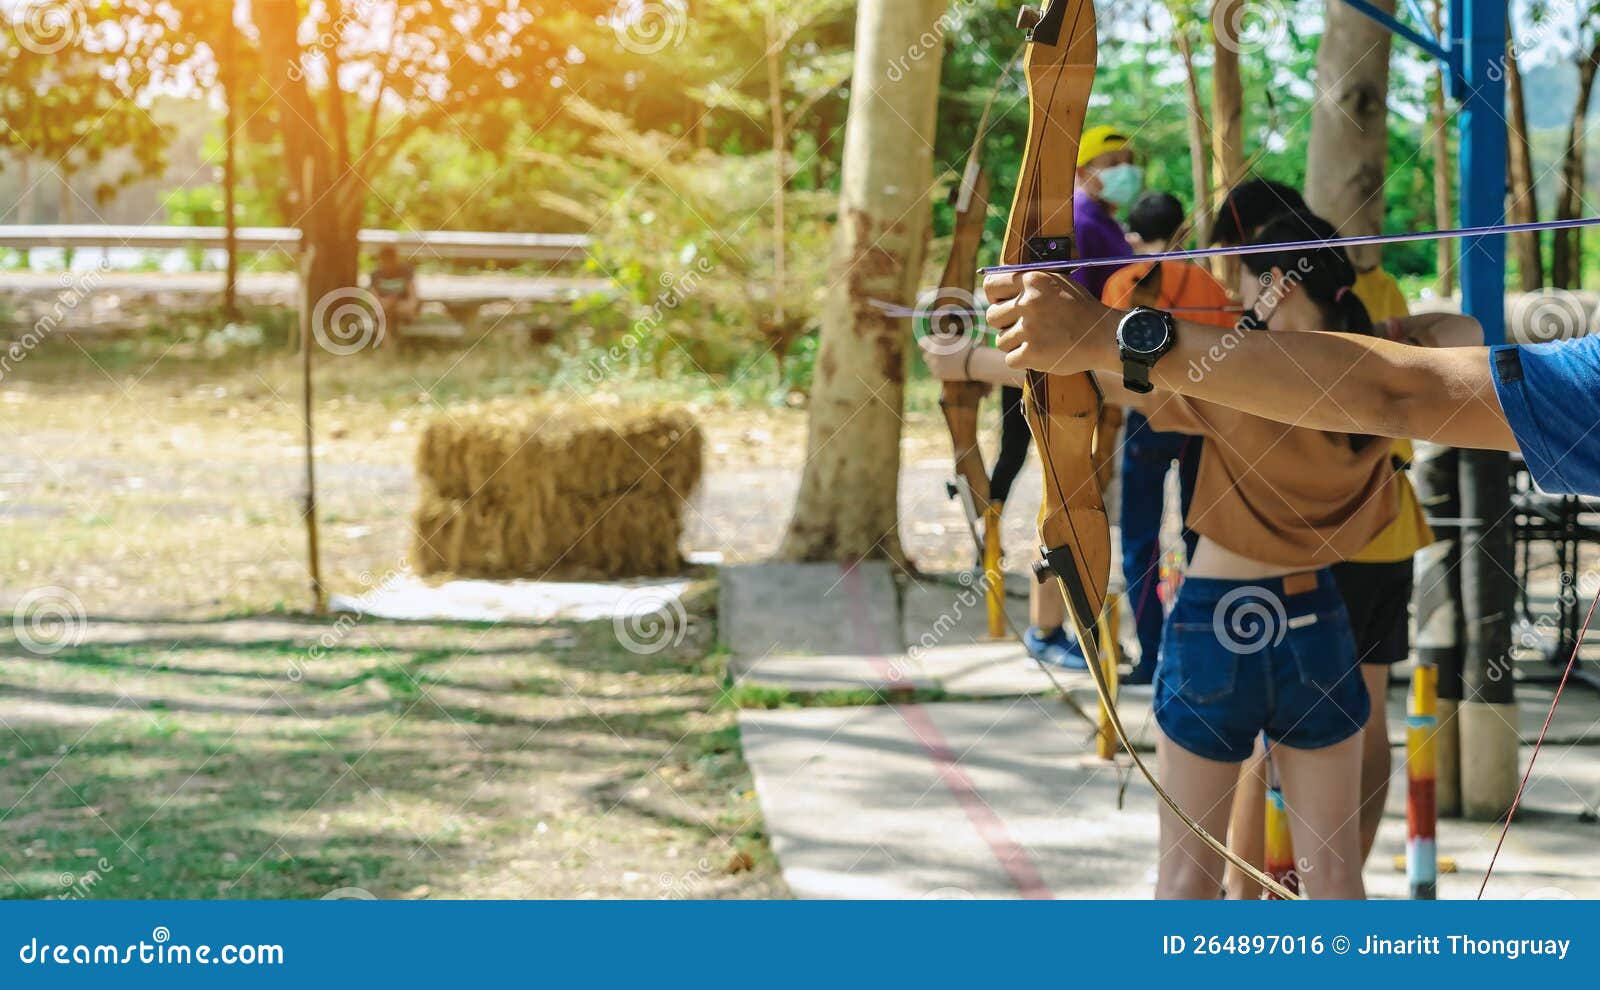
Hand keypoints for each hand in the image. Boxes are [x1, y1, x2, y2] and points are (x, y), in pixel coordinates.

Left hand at [918, 335, 973, 380]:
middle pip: (925, 355)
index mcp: (937, 340)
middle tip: (942, 358)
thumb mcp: (955, 339)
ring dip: (936, 364)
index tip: (930, 348)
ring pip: (930, 364)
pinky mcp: (937, 374)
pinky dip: (940, 371)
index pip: (922, 343)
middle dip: (931, 356)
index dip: (927, 345)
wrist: (977, 362)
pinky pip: (934, 372)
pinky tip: (950, 370)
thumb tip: (933, 340)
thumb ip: (943, 340)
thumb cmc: (970, 348)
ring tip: (950, 364)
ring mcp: (934, 363)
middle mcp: (933, 351)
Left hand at [983, 270, 1120, 374]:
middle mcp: (1029, 302)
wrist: (1104, 336)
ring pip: (1001, 340)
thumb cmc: (1081, 310)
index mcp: (1033, 280)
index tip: (1001, 305)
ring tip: (1039, 340)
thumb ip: (1029, 284)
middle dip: (1004, 323)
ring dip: (1016, 344)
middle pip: (992, 316)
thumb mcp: (1057, 283)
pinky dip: (1023, 360)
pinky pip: (1010, 359)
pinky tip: (1041, 353)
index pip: (990, 286)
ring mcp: (1030, 329)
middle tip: (1024, 327)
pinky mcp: (1032, 353)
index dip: (994, 297)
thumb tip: (998, 290)